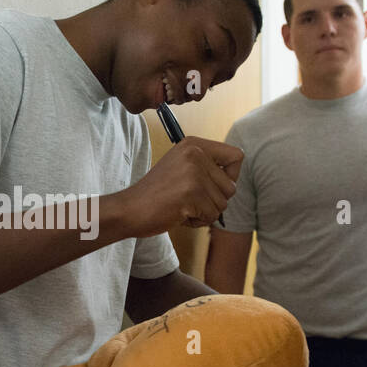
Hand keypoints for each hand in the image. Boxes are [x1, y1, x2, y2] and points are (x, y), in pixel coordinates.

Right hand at [121, 137, 242, 235]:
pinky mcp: (191, 193)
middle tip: (189, 200)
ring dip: (204, 212)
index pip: (237, 156)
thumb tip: (234, 181)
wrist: (129, 209)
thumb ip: (206, 168)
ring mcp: (193, 173)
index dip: (230, 176)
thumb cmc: (156, 195)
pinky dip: (197, 221)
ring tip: (181, 206)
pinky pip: (212, 216)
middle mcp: (195, 153)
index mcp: (193, 144)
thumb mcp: (182, 169)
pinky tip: (178, 214)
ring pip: (223, 203)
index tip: (212, 185)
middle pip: (231, 186)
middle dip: (213, 201)